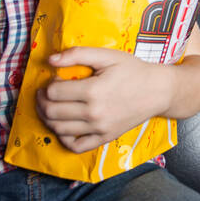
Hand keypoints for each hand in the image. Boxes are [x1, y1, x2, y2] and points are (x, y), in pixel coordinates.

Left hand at [36, 47, 171, 152]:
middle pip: (52, 112)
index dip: (47, 86)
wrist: (158, 91)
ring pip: (59, 129)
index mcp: (93, 90)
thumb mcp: (108, 56)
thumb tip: (50, 60)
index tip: (52, 80)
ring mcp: (99, 128)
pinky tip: (63, 128)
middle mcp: (94, 113)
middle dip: (41, 102)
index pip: (53, 93)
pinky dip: (64, 139)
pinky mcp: (105, 137)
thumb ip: (78, 54)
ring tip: (50, 107)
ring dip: (47, 118)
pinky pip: (76, 146)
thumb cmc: (133, 70)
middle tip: (44, 94)